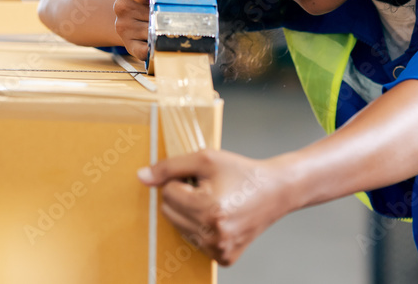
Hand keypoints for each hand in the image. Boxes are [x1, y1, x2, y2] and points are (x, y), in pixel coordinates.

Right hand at [114, 0, 187, 60]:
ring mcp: (123, 25)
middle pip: (152, 13)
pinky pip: (144, 51)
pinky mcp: (128, 44)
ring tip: (176, 27)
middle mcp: (121, 5)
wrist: (133, 13)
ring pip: (152, 31)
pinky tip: (166, 45)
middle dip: (169, 14)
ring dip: (166, 31)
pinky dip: (157, 50)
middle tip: (183, 15)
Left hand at [137, 148, 285, 265]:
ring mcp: (219, 250)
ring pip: (179, 227)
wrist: (276, 192)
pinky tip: (220, 218)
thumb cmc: (242, 173)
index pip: (168, 193)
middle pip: (169, 213)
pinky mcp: (224, 258)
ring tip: (215, 202)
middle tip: (209, 190)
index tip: (203, 179)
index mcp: (209, 210)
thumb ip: (169, 166)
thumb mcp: (205, 159)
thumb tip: (141, 177)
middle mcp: (213, 235)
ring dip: (190, 213)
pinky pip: (194, 241)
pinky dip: (200, 227)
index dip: (183, 180)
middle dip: (183, 197)